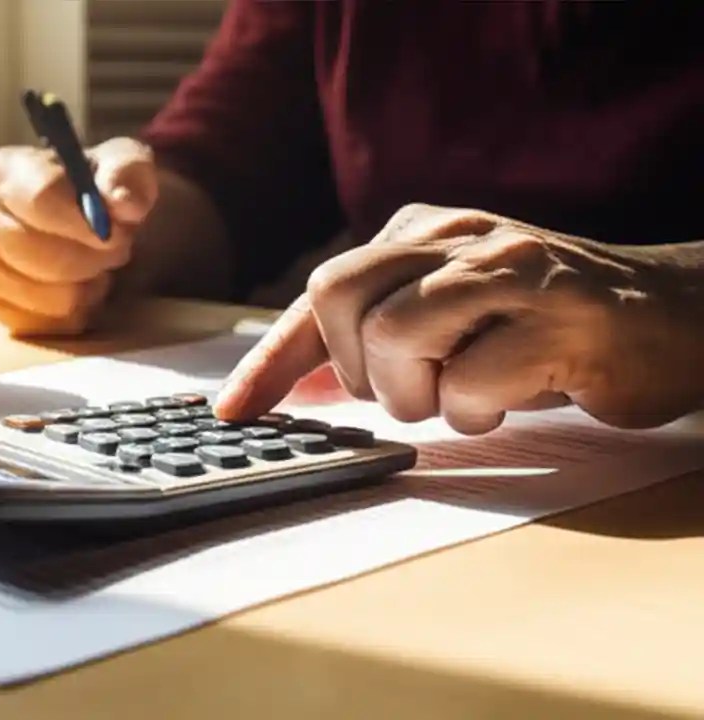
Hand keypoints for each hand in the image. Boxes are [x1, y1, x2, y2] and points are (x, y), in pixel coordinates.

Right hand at [0, 137, 158, 335]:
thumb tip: (122, 204)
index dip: (84, 223)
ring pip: (40, 294)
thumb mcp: (125, 166)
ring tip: (95, 265)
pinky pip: (38, 323)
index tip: (118, 234)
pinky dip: (69, 313)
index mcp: (3, 171)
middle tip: (116, 250)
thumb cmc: (101, 188)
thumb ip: (127, 175)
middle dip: (87, 258)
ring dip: (82, 286)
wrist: (86, 219)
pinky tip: (78, 287)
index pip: (39, 199)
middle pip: (33, 251)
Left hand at [215, 203, 703, 433]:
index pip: (320, 291)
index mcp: (421, 231)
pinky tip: (510, 398)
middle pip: (340, 296)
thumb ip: (368, 336)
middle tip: (408, 386)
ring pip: (395, 336)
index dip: (270, 358)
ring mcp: (509, 270)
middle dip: (356, 368)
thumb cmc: (539, 325)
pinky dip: (475, 414)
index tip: (233, 410)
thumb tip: (281, 382)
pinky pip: (468, 383)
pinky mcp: (557, 318)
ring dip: (417, 393)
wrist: (670, 315)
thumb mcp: (445, 314)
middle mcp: (457, 236)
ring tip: (464, 392)